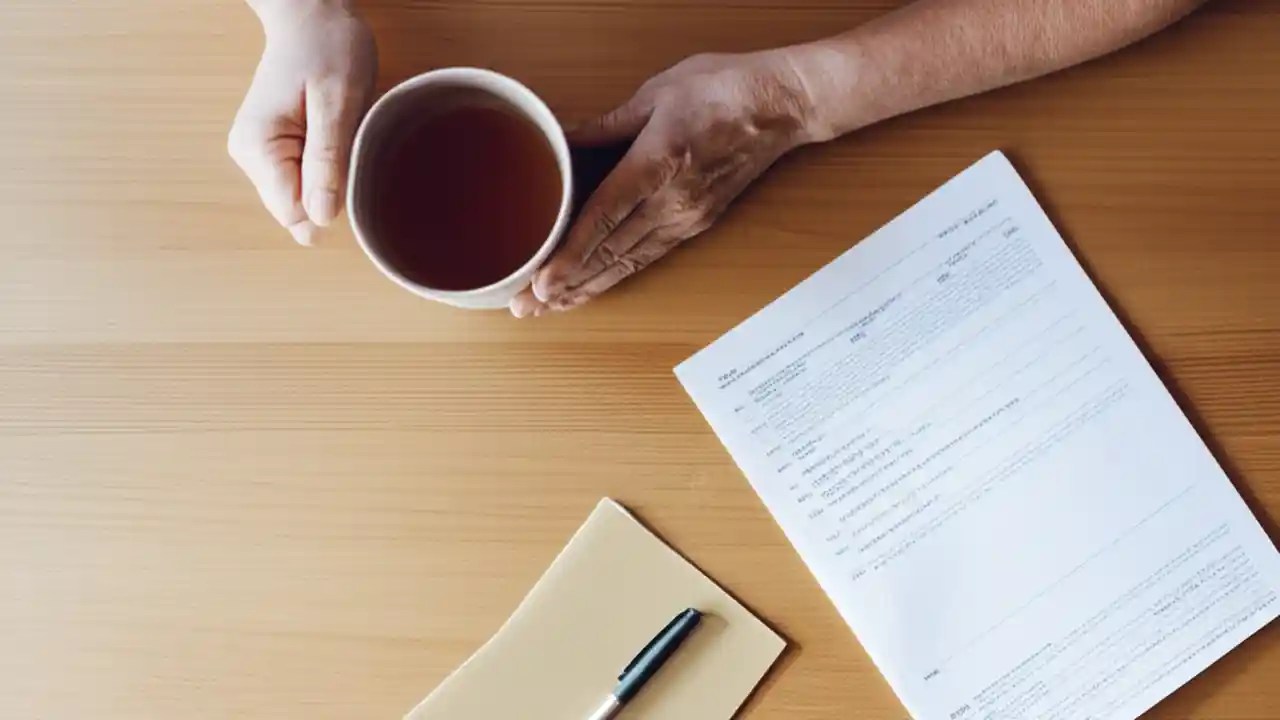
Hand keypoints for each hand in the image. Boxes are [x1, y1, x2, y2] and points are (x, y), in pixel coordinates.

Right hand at [228, 0, 376, 244]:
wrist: (312, 15)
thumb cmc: (328, 48)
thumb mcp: (337, 102)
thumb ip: (326, 160)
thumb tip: (321, 218)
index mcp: (258, 148)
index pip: (294, 213)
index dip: (331, 200)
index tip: (349, 161)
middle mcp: (250, 158)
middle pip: (298, 209)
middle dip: (332, 188)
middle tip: (345, 139)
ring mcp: (260, 155)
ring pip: (305, 197)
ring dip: (332, 175)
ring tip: (339, 130)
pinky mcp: (275, 151)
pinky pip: (308, 179)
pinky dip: (329, 166)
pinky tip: (335, 135)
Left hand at [510, 50, 817, 317]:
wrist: (782, 106)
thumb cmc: (723, 89)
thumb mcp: (656, 94)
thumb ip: (605, 124)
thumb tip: (562, 138)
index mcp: (657, 165)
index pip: (604, 220)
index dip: (570, 256)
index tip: (542, 284)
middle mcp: (672, 203)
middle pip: (611, 254)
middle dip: (567, 285)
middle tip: (527, 308)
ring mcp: (686, 218)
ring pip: (629, 263)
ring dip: (588, 288)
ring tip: (551, 308)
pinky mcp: (696, 223)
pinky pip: (648, 256)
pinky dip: (617, 275)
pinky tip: (593, 287)